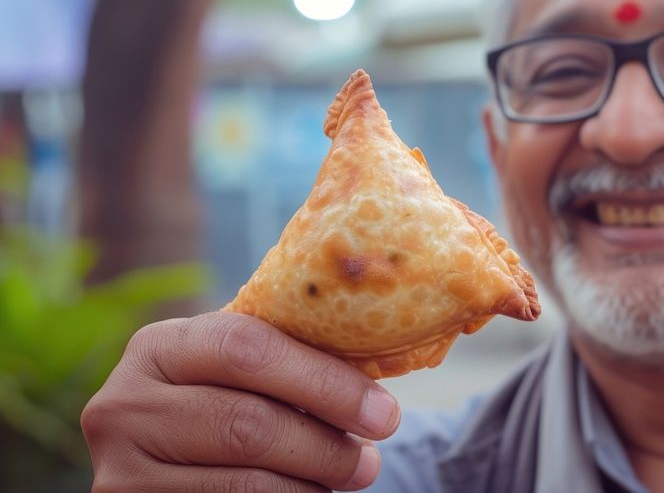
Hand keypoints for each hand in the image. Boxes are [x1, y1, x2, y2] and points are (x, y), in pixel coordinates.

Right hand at [81, 311, 399, 491]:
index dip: (324, 382)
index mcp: (158, 345)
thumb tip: (380, 382)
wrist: (158, 450)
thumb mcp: (236, 369)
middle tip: (371, 460)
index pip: (247, 349)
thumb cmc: (219, 396)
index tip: (383, 412)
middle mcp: (124, 403)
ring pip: (240, 482)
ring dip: (309, 484)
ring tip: (348, 477)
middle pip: (247, 424)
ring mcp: (120, 467)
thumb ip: (285, 360)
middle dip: (323, 445)